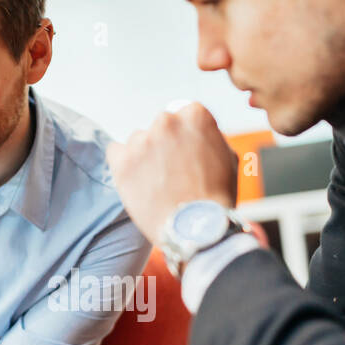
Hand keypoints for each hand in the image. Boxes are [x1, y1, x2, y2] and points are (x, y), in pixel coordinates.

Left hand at [106, 103, 238, 244]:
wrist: (195, 229)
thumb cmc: (215, 198)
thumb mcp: (228, 157)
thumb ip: (210, 137)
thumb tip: (199, 134)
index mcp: (195, 115)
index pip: (186, 114)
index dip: (188, 137)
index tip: (189, 154)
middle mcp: (167, 122)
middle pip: (161, 127)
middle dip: (166, 144)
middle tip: (173, 172)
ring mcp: (142, 141)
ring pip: (139, 140)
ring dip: (145, 155)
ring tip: (157, 183)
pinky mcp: (122, 161)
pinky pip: (115, 151)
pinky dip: (123, 163)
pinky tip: (136, 179)